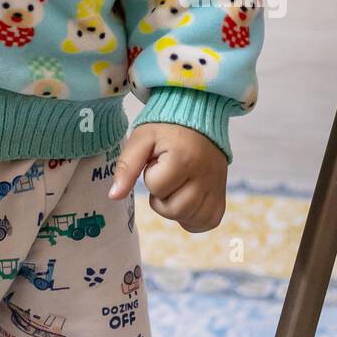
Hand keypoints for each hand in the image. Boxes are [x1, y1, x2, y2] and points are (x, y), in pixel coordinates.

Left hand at [107, 122, 226, 232]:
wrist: (198, 115)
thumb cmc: (166, 127)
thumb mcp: (142, 139)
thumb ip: (127, 167)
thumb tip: (114, 196)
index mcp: (184, 158)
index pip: (157, 187)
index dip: (150, 176)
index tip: (157, 161)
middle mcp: (205, 176)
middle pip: (174, 210)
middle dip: (161, 196)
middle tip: (165, 175)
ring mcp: (217, 187)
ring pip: (190, 219)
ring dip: (176, 208)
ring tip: (176, 185)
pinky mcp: (223, 196)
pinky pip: (208, 221)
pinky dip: (194, 217)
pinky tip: (187, 200)